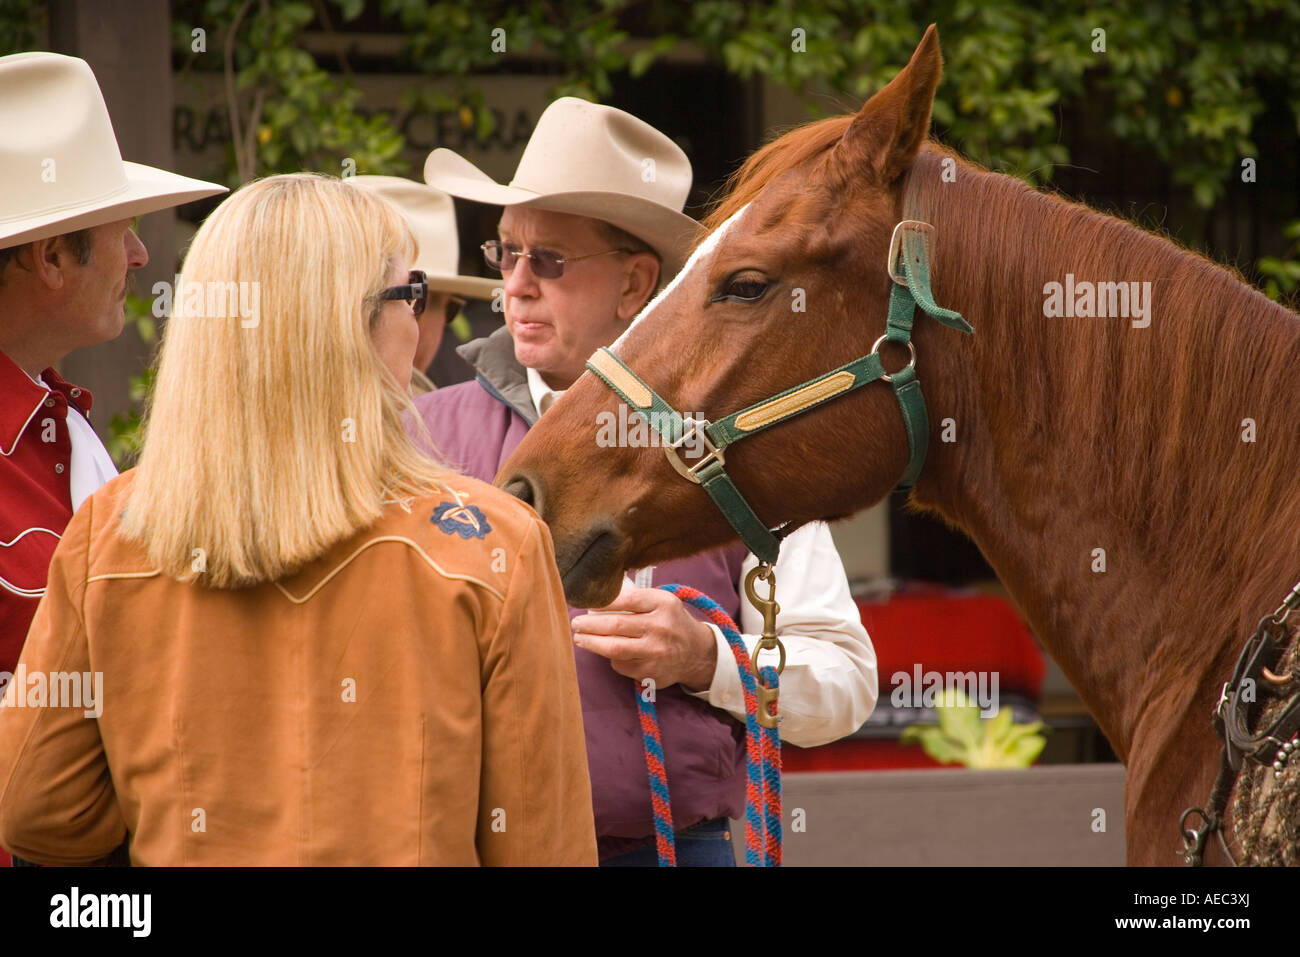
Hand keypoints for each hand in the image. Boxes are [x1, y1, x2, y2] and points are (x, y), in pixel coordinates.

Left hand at [571, 587, 717, 691]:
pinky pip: (620, 664)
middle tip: (575, 623)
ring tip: (580, 638)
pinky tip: (609, 651)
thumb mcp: (661, 602)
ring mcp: (655, 652)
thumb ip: (634, 599)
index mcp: (663, 604)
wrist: (695, 653)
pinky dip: (611, 658)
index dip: (601, 602)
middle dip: (589, 624)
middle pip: (615, 625)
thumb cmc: (670, 622)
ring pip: (613, 648)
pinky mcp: (649, 672)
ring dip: (591, 643)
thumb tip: (596, 600)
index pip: (625, 600)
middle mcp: (661, 628)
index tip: (585, 603)